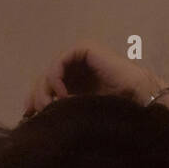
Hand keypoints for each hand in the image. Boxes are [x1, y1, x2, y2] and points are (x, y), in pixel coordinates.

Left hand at [23, 42, 164, 116]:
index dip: (35, 98)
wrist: (139, 96)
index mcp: (76, 79)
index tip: (29, 115)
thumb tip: (34, 117)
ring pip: (50, 70)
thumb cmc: (116, 107)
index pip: (47, 85)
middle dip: (38, 95)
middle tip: (38, 112)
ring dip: (45, 89)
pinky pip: (60, 62)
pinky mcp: (84, 50)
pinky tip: (61, 95)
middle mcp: (75, 66)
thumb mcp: (81, 110)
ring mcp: (79, 56)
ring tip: (50, 106)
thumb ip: (62, 109)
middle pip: (45, 78)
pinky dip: (56, 78)